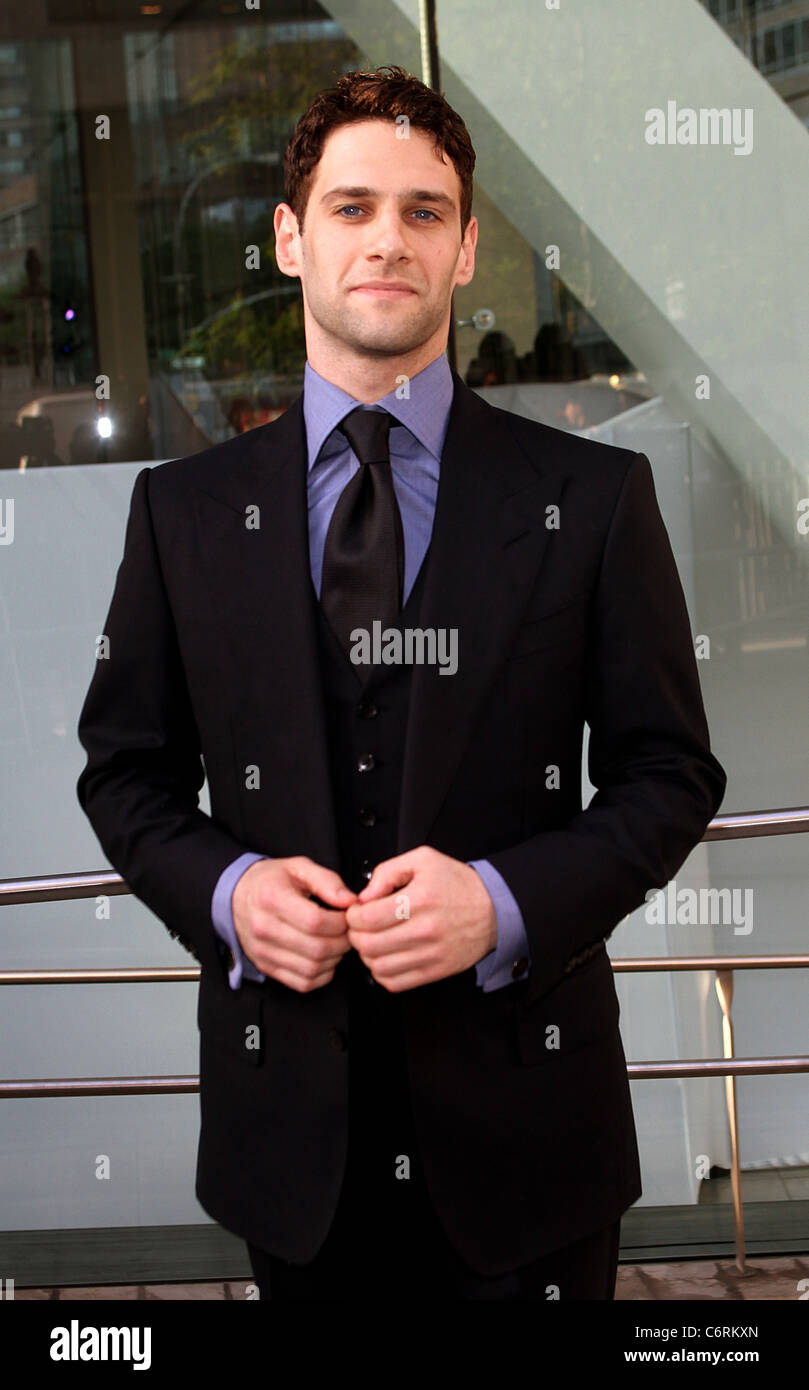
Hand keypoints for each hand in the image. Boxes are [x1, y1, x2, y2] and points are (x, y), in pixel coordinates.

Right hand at [232, 856, 356, 992]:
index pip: (315, 921)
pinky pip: (302, 983)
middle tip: (347, 931)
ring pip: (311, 969)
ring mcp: (263, 951)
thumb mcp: (298, 867)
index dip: (341, 922)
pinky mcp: (266, 967)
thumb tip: (349, 900)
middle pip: (316, 948)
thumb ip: (327, 881)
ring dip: (334, 959)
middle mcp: (264, 928)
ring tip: (336, 942)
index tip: (347, 916)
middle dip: (342, 942)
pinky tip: (324, 958)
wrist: (237, 895)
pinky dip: (321, 975)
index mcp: (272, 898)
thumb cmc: (270, 881)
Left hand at [345, 845, 496, 992]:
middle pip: (369, 945)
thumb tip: (364, 896)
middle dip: (356, 935)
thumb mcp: (423, 860)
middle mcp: (425, 929)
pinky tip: (387, 958)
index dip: (352, 915)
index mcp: (420, 900)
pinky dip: (383, 974)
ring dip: (368, 956)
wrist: (493, 909)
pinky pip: (395, 983)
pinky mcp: (436, 971)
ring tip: (374, 942)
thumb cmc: (458, 884)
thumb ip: (387, 871)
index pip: (367, 918)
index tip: (357, 911)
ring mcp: (431, 954)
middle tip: (361, 927)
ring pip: (378, 967)